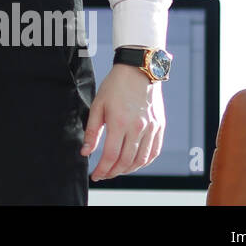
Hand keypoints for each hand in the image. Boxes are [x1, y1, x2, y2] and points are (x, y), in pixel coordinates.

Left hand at [82, 62, 165, 180]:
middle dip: (113, 172)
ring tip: (117, 170)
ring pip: (141, 160)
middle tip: (104, 174)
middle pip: (126, 161)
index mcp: (119, 122)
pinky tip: (135, 163)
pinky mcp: (159, 126)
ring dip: (128, 170)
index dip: (102, 169)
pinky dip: (144, 162)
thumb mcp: (98, 106)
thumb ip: (91, 131)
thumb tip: (85, 152)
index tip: (95, 175)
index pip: (110, 156)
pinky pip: (154, 152)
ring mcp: (151, 128)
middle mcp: (137, 128)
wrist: (138, 70)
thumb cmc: (115, 86)